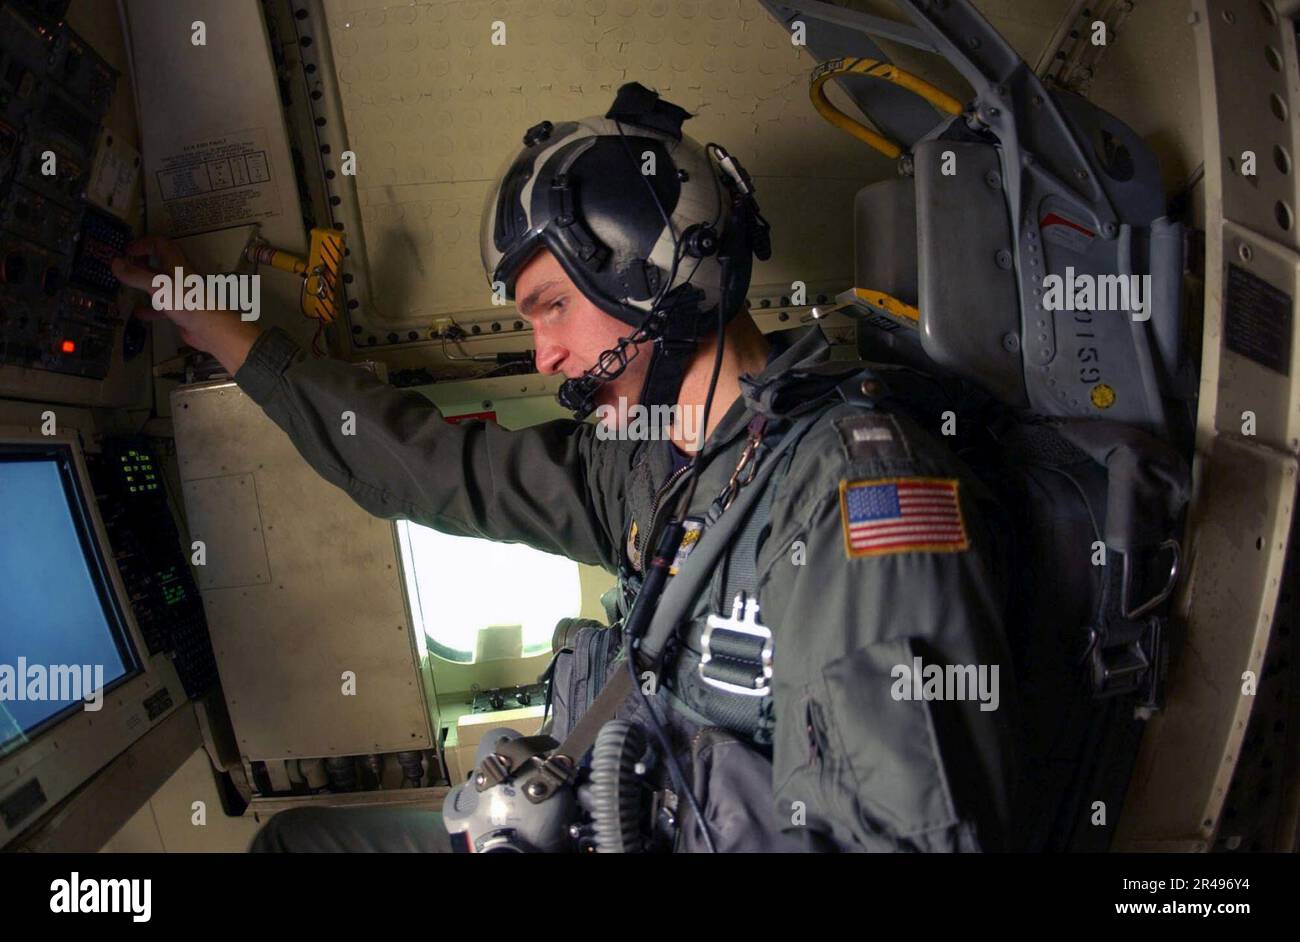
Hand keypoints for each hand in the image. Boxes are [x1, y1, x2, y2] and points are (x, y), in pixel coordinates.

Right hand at [111, 235, 260, 372]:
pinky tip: (138, 313)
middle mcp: (178, 277)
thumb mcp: (158, 286)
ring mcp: (180, 294)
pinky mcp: (181, 310)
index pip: (160, 244)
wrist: (210, 329)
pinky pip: (162, 307)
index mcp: (175, 265)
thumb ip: (137, 275)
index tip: (126, 250)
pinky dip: (150, 309)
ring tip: (126, 287)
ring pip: (160, 285)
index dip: (144, 243)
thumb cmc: (187, 302)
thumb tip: (114, 262)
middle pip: (159, 263)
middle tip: (125, 267)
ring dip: (144, 285)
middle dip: (142, 263)